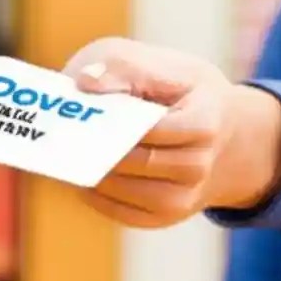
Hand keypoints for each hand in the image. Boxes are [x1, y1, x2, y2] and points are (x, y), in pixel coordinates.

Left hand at [61, 38, 280, 227]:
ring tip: (66, 156)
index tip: (79, 115)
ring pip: (127, 191)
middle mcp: (200, 165)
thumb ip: (122, 68)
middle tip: (61, 139)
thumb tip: (84, 82)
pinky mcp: (166, 216)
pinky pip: (124, 213)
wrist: (219, 132)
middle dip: (99, 151)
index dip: (114, 123)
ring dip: (94, 176)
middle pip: (138, 162)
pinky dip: (97, 197)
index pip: (152, 129)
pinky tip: (79, 178)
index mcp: (206, 122)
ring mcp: (185, 196)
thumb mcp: (161, 65)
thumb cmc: (178, 91)